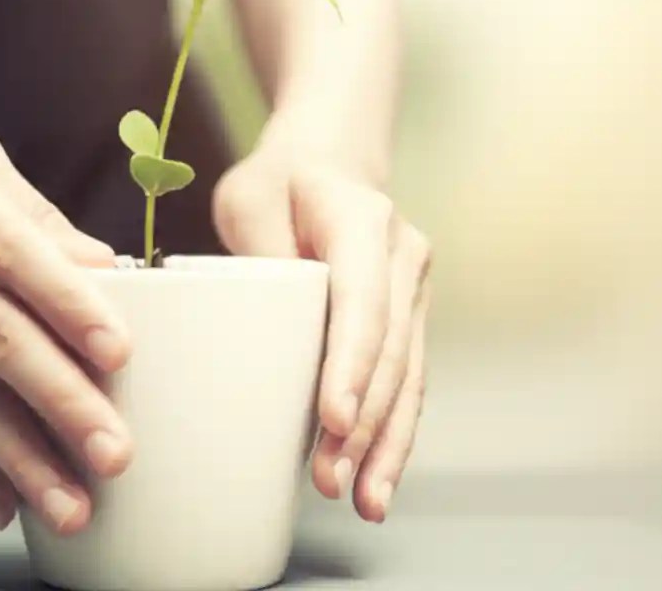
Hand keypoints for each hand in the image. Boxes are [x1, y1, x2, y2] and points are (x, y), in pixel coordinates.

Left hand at [213, 139, 430, 522]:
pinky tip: (377, 481)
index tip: (334, 421)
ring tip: (365, 502)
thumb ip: (259, 250)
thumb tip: (266, 326)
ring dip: (387, 445)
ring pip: (408, 378)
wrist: (329, 159)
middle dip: (366, 424)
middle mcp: (404, 258)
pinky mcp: (406, 321)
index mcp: (365, 221)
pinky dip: (392, 434)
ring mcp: (413, 291)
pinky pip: (406, 383)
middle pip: (391, 352)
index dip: (351, 365)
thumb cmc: (277, 181)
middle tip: (332, 482)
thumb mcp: (249, 198)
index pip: (364, 301)